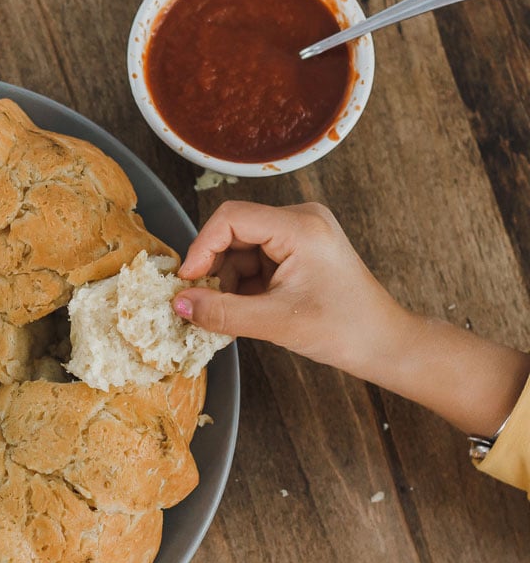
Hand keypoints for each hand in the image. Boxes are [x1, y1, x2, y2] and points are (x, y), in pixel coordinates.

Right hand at [172, 201, 407, 374]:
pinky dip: (241, 285)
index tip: (187, 282)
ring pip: (240, 249)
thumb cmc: (343, 329)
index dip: (202, 247)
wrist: (383, 344)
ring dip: (226, 280)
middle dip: (214, 268)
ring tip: (226, 314)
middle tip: (201, 302)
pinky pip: (254, 261)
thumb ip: (221, 312)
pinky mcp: (297, 252)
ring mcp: (299, 235)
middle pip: (233, 232)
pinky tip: (241, 310)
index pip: (231, 218)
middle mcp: (300, 221)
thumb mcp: (274, 322)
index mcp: (300, 227)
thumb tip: (178, 304)